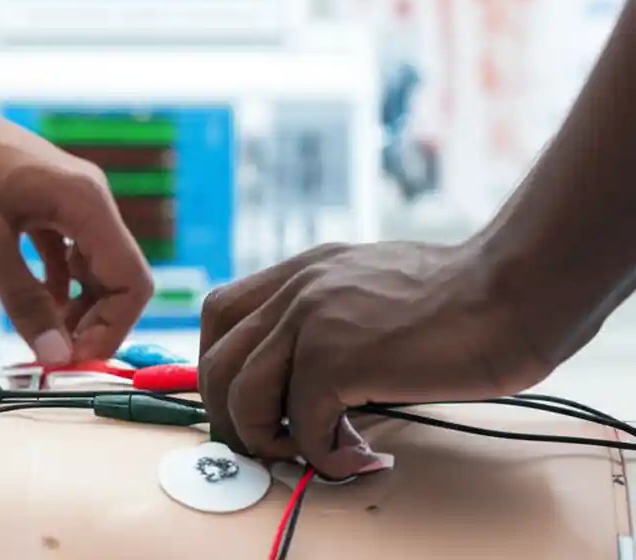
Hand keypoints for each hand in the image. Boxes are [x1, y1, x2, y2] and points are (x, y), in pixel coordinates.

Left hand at [0, 90, 152, 364]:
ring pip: (93, 266)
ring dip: (75, 308)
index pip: (132, 280)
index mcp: (84, 200)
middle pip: (118, 276)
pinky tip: (32, 306)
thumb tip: (56, 355)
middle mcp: (86, 197)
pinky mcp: (43, 200)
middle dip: (95, 323)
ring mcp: (65, 197)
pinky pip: (67, 251)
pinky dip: (56, 285)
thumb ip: (24, 301)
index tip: (73, 361)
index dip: (112, 329)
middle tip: (53, 359)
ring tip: (40, 339)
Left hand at [197, 241, 554, 478]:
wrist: (511, 290)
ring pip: (242, 397)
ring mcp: (310, 321)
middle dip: (230, 417)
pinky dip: (326, 456)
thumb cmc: (461, 299)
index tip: (251, 403)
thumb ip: (330, 318)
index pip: (219, 314)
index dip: (220, 365)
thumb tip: (304, 382)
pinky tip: (361, 453)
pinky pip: (303, 426)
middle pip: (216, 362)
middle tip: (270, 445)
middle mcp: (295, 289)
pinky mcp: (336, 359)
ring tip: (317, 451)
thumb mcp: (371, 288)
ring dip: (268, 441)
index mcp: (301, 271)